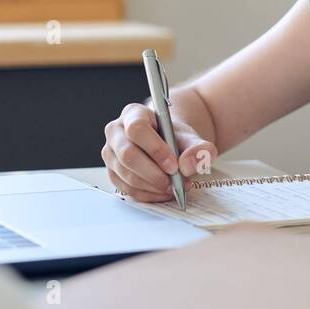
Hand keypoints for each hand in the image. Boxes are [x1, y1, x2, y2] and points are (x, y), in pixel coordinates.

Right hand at [102, 102, 218, 201]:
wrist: (167, 144)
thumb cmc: (173, 137)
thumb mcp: (191, 138)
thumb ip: (198, 149)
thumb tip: (187, 165)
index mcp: (133, 113)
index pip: (137, 128)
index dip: (155, 149)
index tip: (173, 165)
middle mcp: (116, 132)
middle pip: (127, 154)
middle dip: (154, 174)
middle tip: (174, 182)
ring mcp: (111, 153)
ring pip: (126, 175)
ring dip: (153, 187)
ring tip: (173, 187)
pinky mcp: (112, 173)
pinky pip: (126, 189)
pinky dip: (147, 195)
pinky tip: (162, 192)